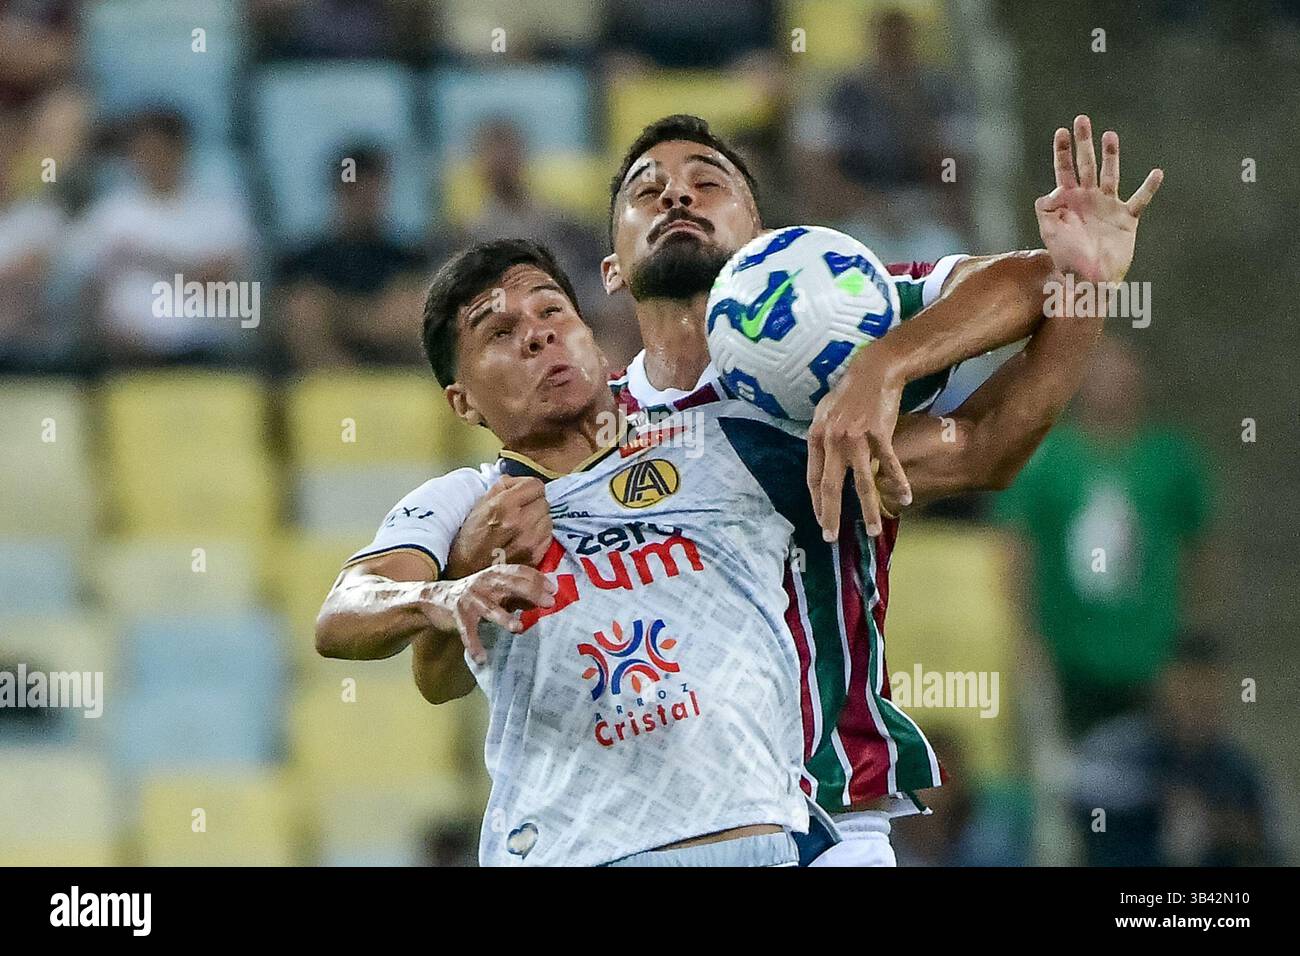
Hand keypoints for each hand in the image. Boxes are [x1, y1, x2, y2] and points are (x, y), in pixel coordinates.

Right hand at [434, 565, 555, 664]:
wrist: (436, 598)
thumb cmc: (475, 595)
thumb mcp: (496, 589)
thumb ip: (517, 593)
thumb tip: (544, 598)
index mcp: (495, 574)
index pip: (519, 572)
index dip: (537, 579)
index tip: (554, 589)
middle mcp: (483, 582)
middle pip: (510, 585)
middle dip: (530, 593)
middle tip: (548, 604)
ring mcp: (470, 598)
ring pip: (490, 608)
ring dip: (504, 617)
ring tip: (517, 627)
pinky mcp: (458, 615)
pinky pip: (468, 631)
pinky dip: (474, 644)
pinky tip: (482, 658)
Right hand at [444, 475, 552, 577]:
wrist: (467, 571)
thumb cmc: (471, 537)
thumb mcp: (480, 504)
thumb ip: (502, 487)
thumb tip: (518, 481)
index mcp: (504, 506)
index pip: (536, 486)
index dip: (528, 487)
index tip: (521, 493)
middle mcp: (520, 523)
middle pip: (544, 502)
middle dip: (533, 503)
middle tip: (520, 510)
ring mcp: (530, 542)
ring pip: (548, 519)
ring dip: (538, 519)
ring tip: (522, 525)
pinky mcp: (535, 556)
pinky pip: (548, 536)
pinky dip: (540, 534)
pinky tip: (525, 538)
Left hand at [806, 346, 911, 540]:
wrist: (874, 371)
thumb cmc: (849, 392)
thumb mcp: (825, 413)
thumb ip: (820, 438)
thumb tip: (819, 460)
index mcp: (817, 437)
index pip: (813, 478)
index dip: (817, 502)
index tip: (820, 521)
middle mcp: (833, 440)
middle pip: (832, 487)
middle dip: (831, 516)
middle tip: (831, 538)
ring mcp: (856, 438)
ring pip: (862, 483)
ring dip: (868, 510)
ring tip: (874, 530)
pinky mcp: (880, 433)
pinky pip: (890, 465)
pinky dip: (898, 484)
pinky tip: (905, 499)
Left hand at [1035, 114, 1162, 283]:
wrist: (1089, 280)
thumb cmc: (1067, 259)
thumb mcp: (1049, 232)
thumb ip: (1046, 209)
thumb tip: (1054, 191)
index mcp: (1068, 201)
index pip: (1064, 170)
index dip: (1062, 151)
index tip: (1061, 131)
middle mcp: (1089, 199)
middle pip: (1087, 164)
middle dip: (1084, 143)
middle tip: (1082, 119)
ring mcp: (1109, 206)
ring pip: (1111, 175)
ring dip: (1112, 155)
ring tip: (1110, 135)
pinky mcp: (1127, 218)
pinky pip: (1140, 199)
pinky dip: (1149, 187)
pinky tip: (1157, 172)